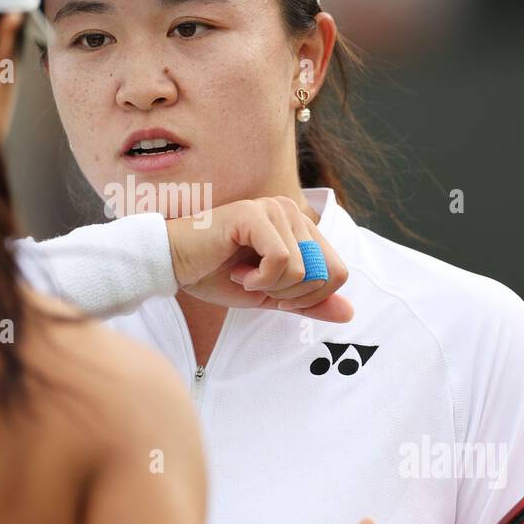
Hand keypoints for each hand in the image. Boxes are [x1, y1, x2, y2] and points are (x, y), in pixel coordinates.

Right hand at [166, 196, 352, 323]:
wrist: (174, 265)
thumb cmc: (216, 276)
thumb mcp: (271, 296)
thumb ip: (308, 302)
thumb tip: (349, 313)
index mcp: (300, 229)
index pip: (338, 272)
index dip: (310, 297)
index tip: (276, 295)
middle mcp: (292, 212)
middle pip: (326, 273)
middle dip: (292, 294)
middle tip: (258, 285)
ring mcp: (275, 209)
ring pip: (304, 269)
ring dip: (272, 287)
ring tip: (244, 275)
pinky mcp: (256, 215)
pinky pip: (283, 260)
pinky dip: (260, 279)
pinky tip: (238, 272)